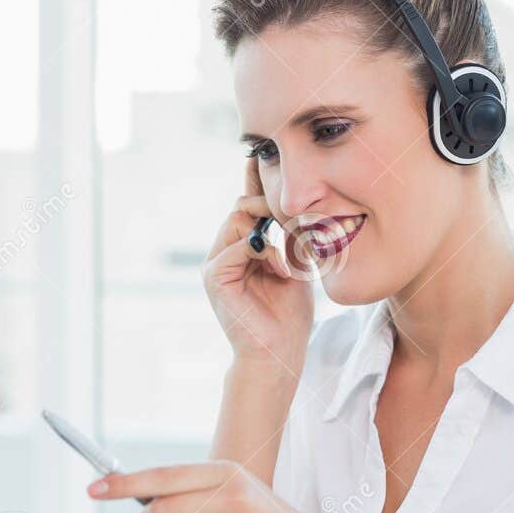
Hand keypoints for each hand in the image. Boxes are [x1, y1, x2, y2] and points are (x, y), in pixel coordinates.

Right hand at [201, 158, 314, 375]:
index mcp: (241, 249)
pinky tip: (283, 270)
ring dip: (270, 226)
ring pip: (238, 217)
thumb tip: (296, 205)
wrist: (278, 355)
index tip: (269, 157)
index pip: (247, 204)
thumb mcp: (296, 266)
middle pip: (242, 203)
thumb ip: (290, 238)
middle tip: (299, 219)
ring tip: (291, 253)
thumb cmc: (288, 317)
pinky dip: (266, 252)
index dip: (258, 180)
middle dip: (271, 203)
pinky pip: (238, 244)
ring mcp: (216, 264)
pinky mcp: (214, 278)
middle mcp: (223, 252)